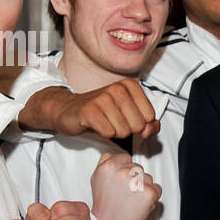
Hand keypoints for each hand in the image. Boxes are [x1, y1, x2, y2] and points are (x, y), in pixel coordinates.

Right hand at [19, 79, 160, 139]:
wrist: (69, 110)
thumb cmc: (102, 113)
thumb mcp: (129, 115)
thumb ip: (149, 123)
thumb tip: (150, 130)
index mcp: (130, 86)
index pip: (150, 116)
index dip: (140, 124)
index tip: (126, 118)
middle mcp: (118, 88)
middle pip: (138, 125)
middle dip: (127, 129)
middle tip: (113, 121)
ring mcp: (103, 98)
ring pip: (124, 131)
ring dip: (114, 132)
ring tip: (104, 122)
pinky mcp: (90, 110)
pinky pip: (109, 133)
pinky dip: (103, 133)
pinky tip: (95, 124)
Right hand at [90, 152, 161, 219]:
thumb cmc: (104, 204)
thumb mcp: (96, 178)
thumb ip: (105, 162)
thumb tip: (115, 154)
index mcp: (109, 166)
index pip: (125, 158)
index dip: (124, 169)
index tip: (120, 181)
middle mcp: (123, 172)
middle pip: (137, 167)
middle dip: (134, 179)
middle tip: (124, 193)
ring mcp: (138, 182)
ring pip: (148, 178)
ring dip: (143, 187)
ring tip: (131, 199)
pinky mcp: (149, 193)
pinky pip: (157, 188)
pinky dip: (152, 196)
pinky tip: (140, 204)